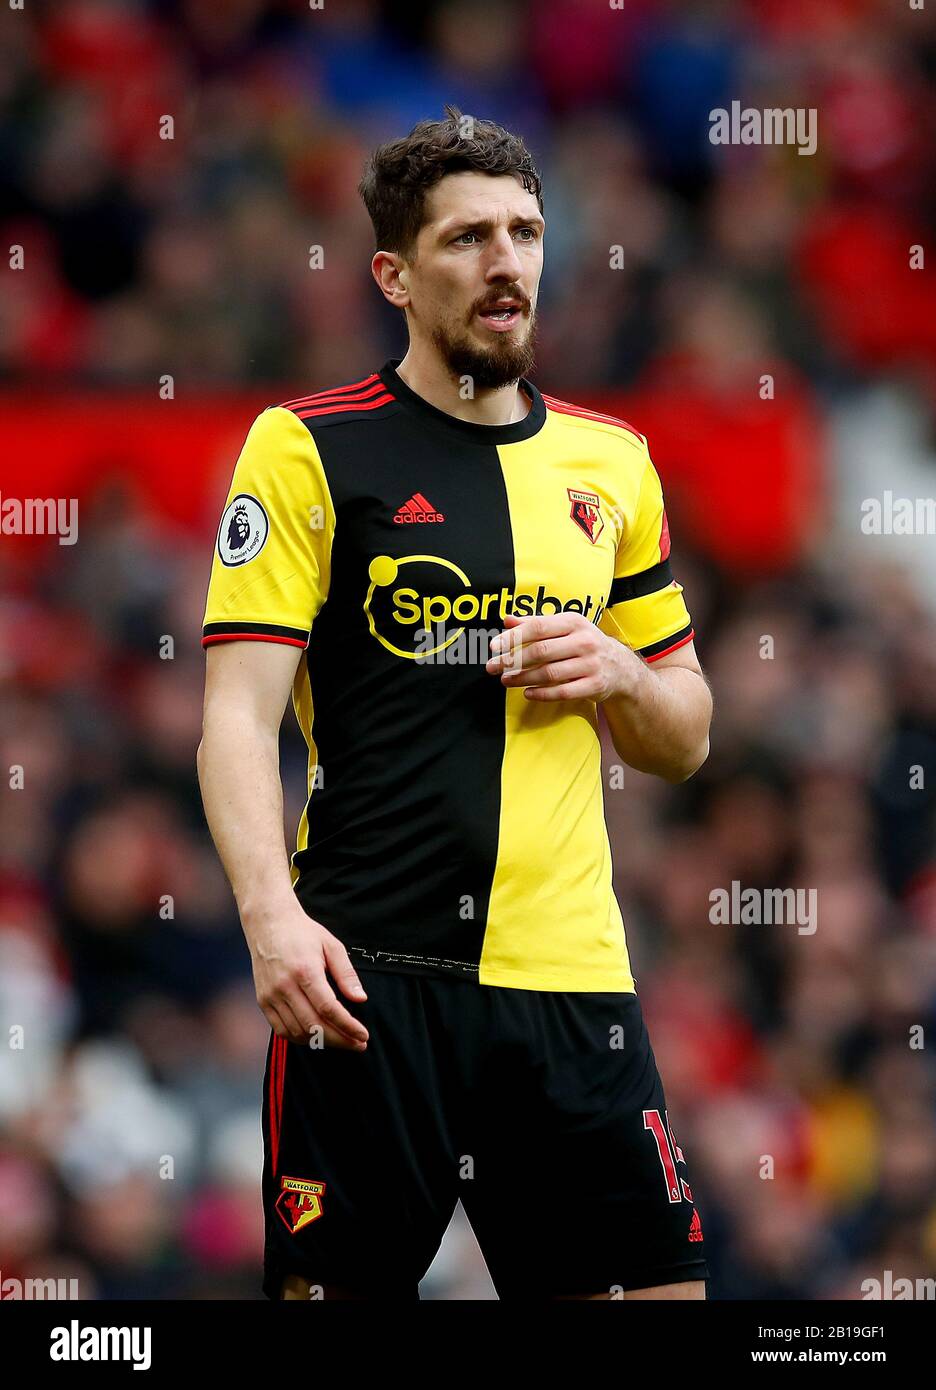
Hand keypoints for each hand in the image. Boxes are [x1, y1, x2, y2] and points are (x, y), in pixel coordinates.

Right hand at [245, 903, 369, 1049]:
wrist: (269, 924)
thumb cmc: (303, 933)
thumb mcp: (332, 946)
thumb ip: (346, 974)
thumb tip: (360, 999)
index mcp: (305, 970)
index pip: (328, 1009)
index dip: (347, 1026)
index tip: (363, 1036)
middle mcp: (285, 986)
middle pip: (314, 1025)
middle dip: (339, 1040)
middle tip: (358, 1044)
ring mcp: (271, 995)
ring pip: (297, 1032)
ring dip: (321, 1041)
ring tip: (341, 1040)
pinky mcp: (263, 1001)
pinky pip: (281, 1030)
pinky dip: (300, 1038)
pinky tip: (316, 1036)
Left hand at [485, 611, 641, 701]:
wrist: (620, 667)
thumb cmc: (584, 643)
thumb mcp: (565, 627)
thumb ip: (536, 623)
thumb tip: (507, 620)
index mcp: (574, 622)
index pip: (538, 627)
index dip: (513, 637)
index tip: (493, 646)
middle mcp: (584, 641)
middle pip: (541, 652)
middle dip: (512, 660)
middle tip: (492, 667)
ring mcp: (591, 664)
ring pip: (549, 673)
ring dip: (523, 678)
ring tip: (505, 680)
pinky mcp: (594, 685)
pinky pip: (562, 692)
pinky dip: (542, 694)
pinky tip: (527, 693)